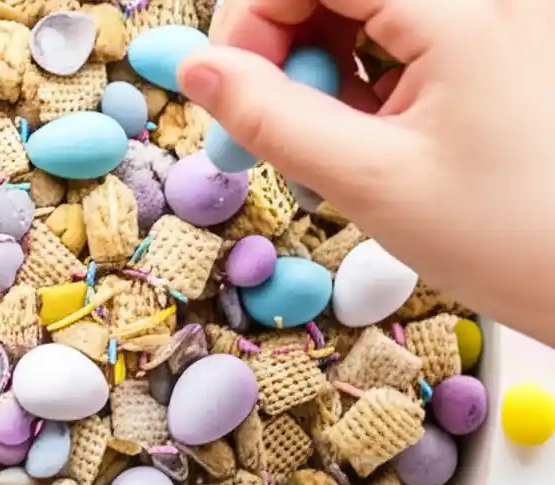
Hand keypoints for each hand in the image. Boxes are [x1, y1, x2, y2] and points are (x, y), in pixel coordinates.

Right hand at [179, 0, 554, 343]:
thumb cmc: (512, 239)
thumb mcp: (371, 182)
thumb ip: (271, 117)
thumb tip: (195, 71)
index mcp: (464, 7)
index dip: (250, 16)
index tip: (227, 87)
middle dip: (281, 37)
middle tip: (262, 116)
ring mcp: (499, 14)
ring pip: (365, 6)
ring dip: (319, 56)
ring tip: (324, 135)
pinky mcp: (503, 37)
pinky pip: (405, 27)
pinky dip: (363, 70)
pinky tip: (365, 127)